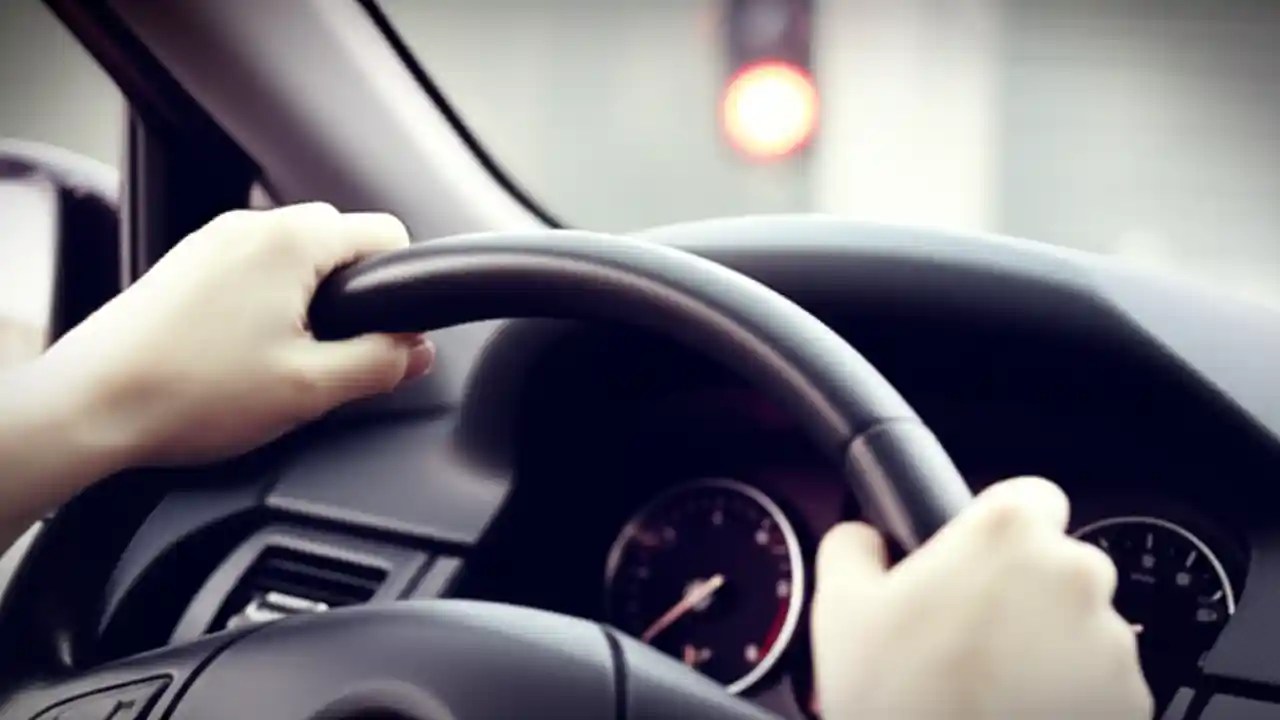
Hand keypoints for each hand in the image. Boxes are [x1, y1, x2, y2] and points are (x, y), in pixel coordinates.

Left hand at [39, 202, 431, 469]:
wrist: (90, 406)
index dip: (402, 287)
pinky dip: (265, 303)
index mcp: (292, 242)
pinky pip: (251, 269)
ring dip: (306, 300)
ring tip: (281, 360)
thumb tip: (418, 350)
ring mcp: (212, 240)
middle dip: (352, 295)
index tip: (389, 334)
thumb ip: (380, 363)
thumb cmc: (191, 392)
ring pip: (293, 257)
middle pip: (340, 242)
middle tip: (333, 355)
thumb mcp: (311, 389)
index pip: (386, 234)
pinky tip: (242, 353)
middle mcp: (251, 225)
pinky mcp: (184, 264)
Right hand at [811, 477, 1151, 719]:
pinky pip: (1100, 679)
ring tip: (989, 686)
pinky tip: (1018, 713)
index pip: (1029, 495)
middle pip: (1056, 563)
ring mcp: (1111, 641)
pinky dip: (1070, 692)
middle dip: (1020, 592)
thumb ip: (853, 545)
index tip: (977, 561)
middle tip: (967, 637)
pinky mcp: (1131, 699)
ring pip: (1079, 623)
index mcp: (1008, 533)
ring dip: (1045, 643)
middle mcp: (1074, 574)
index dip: (997, 529)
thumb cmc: (899, 703)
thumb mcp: (839, 607)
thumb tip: (864, 536)